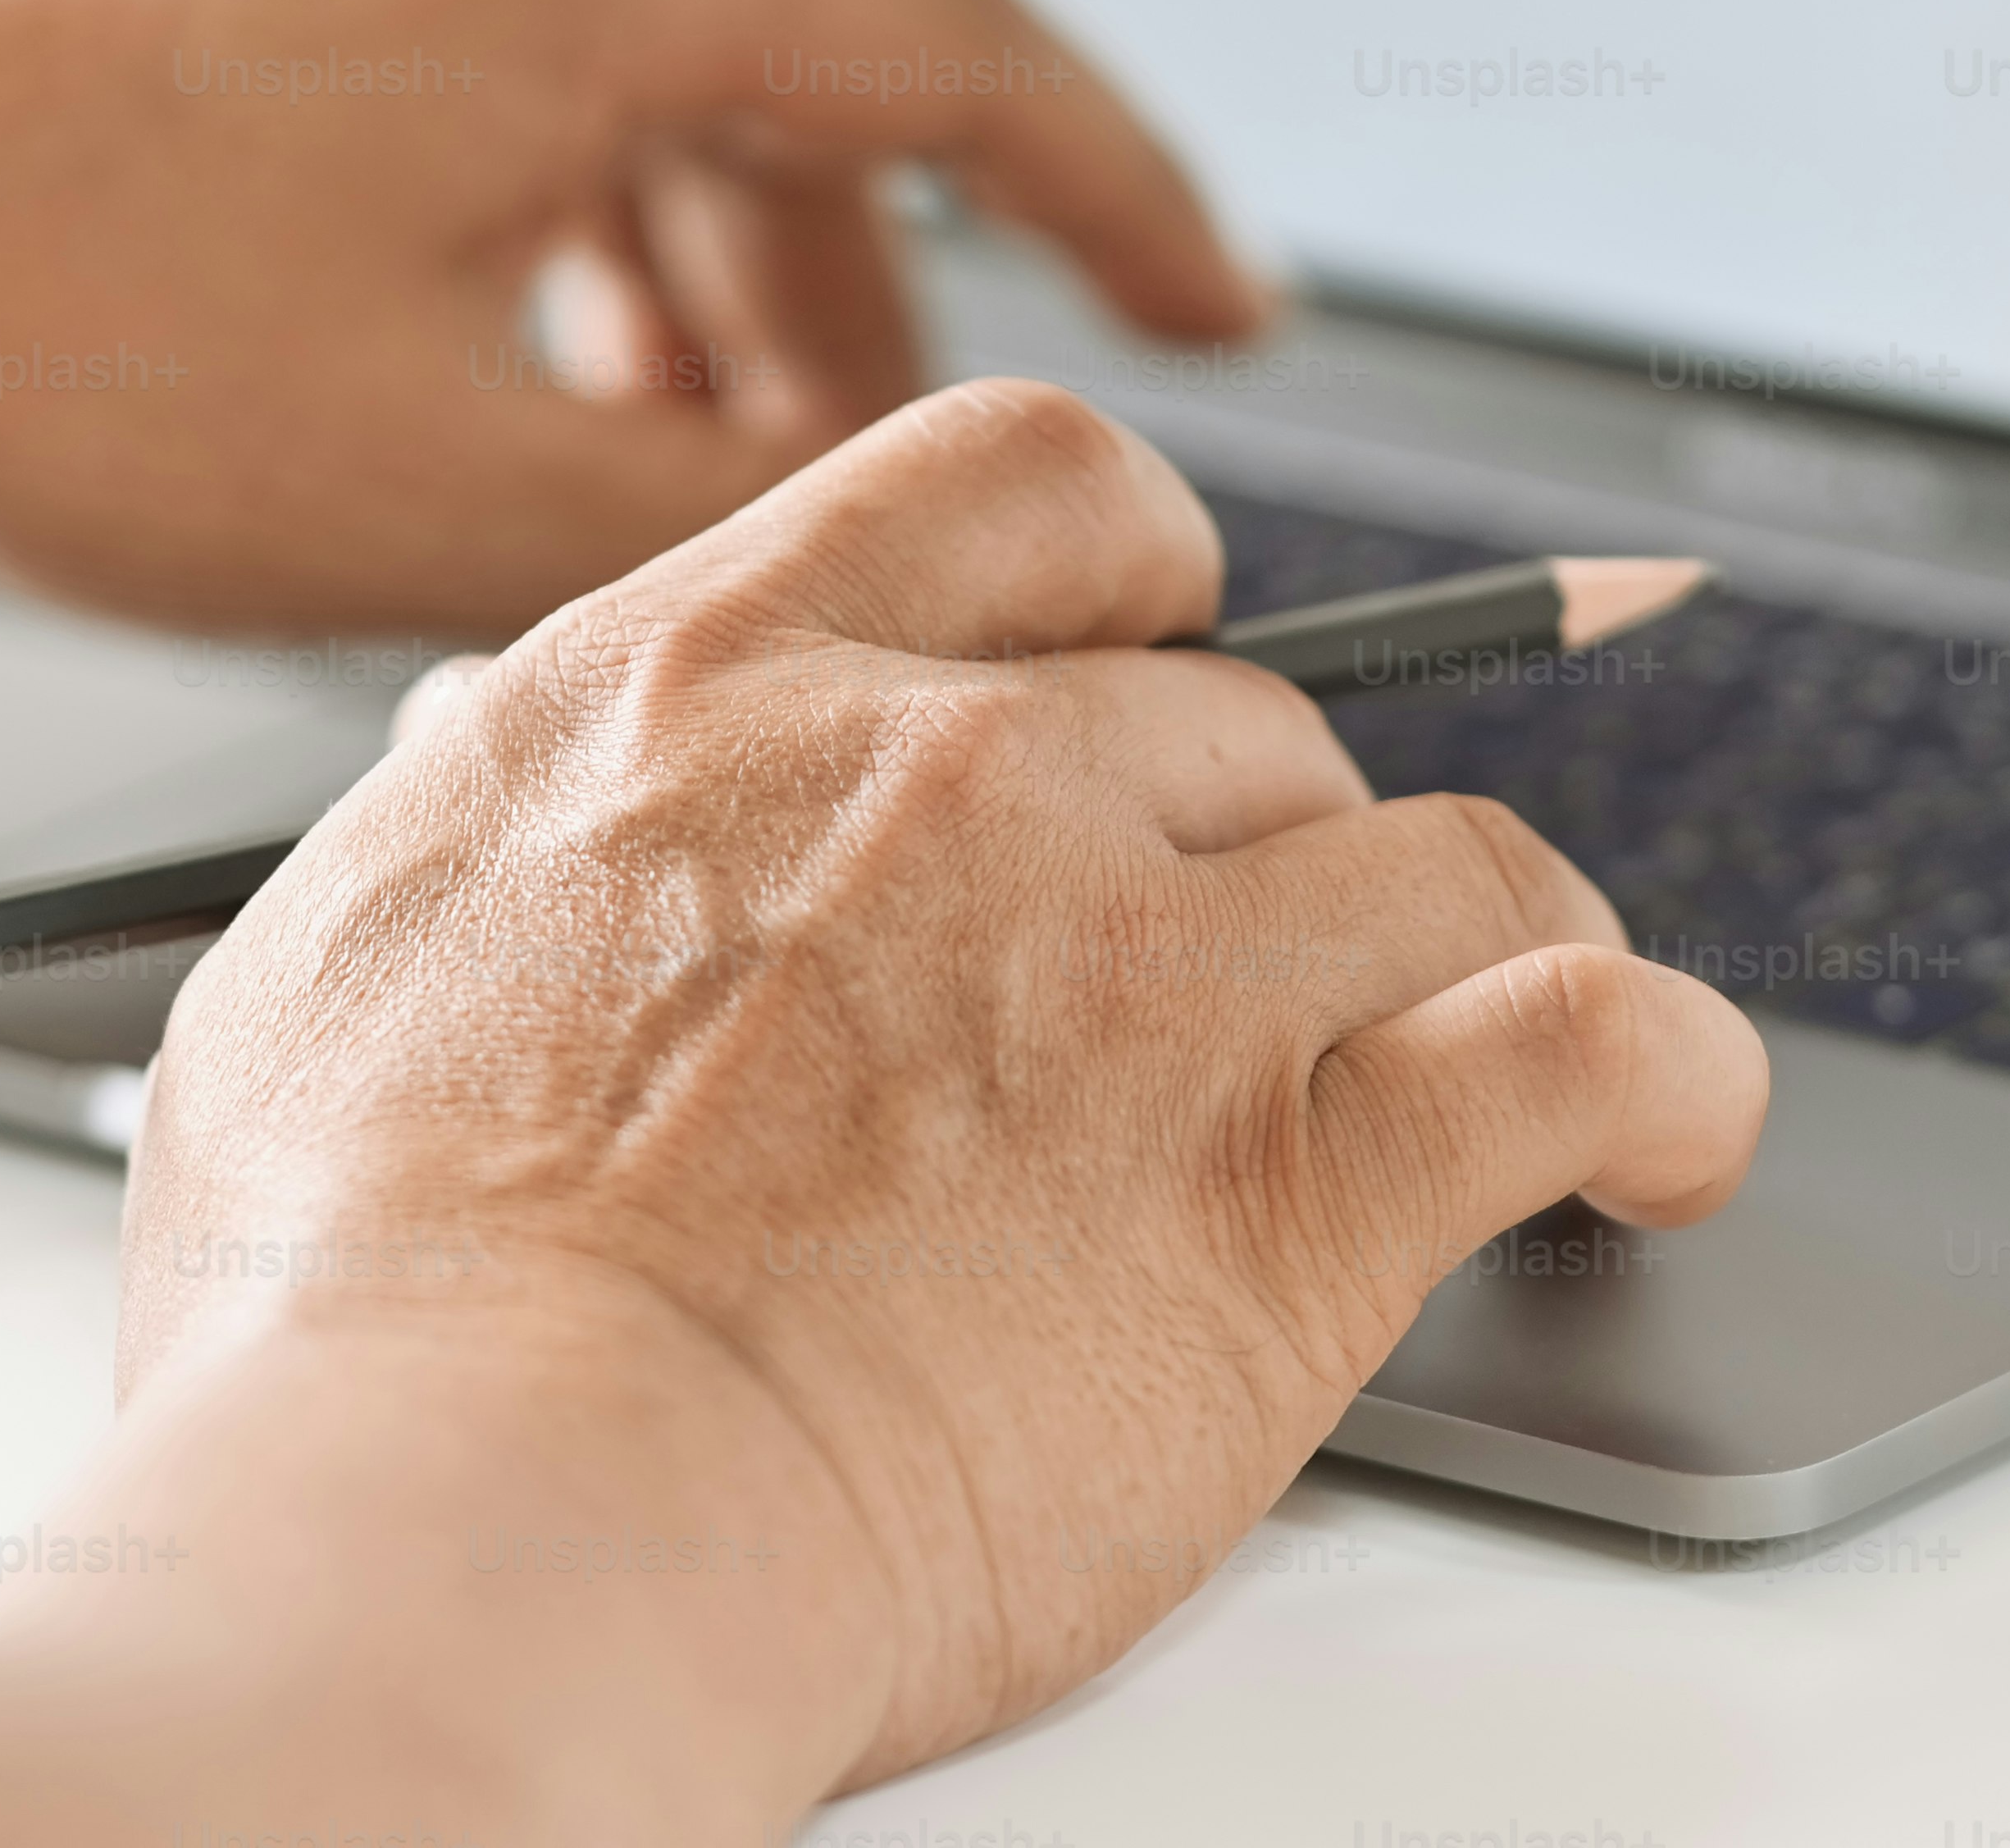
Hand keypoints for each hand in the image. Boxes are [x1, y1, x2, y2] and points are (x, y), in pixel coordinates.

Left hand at [0, 0, 1271, 631]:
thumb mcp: (409, 485)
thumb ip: (694, 514)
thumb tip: (869, 538)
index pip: (961, 50)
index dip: (1125, 193)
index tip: (1222, 308)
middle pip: (777, 67)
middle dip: (851, 298)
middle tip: (880, 497)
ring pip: (602, 64)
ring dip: (664, 265)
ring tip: (634, 462)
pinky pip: (450, 41)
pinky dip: (513, 199)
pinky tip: (442, 357)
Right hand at [71, 380, 1771, 1813]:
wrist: (486, 1524)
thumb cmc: (358, 1317)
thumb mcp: (337, 963)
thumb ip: (480, 834)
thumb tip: (504, 773)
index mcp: (727, 686)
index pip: (1023, 486)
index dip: (1134, 564)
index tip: (1159, 645)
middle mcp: (961, 775)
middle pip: (1236, 716)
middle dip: (1253, 843)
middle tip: (1237, 986)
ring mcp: (1149, 969)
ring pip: (1444, 856)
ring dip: (1486, 936)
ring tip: (1501, 1029)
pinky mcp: (1294, 1188)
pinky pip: (1593, 1044)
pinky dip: (1671, 1073)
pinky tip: (1671, 1129)